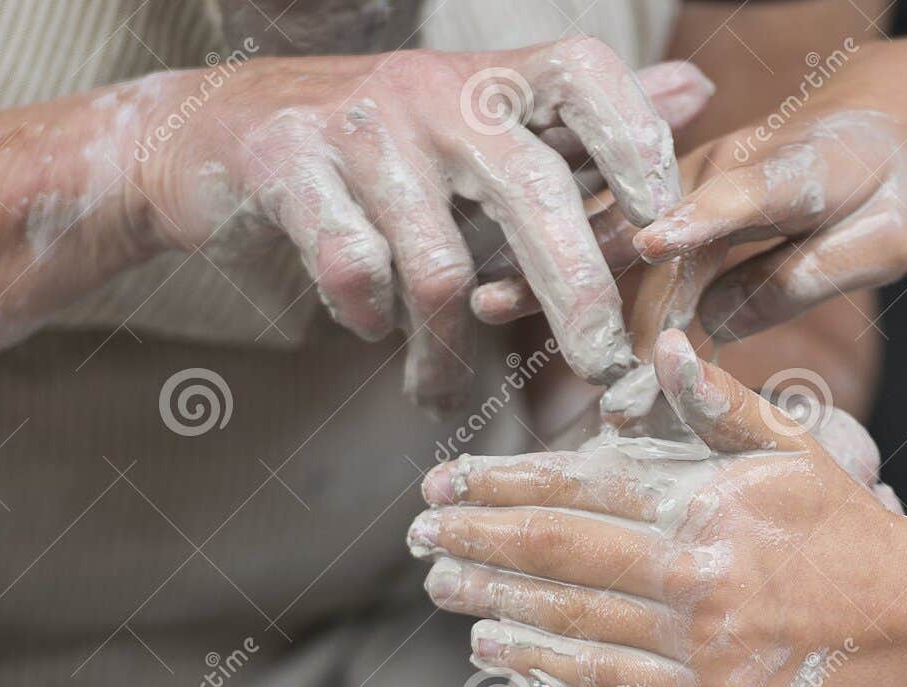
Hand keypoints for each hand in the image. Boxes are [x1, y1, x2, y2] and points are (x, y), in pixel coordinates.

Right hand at [129, 39, 709, 408]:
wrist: (211, 132)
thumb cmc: (376, 145)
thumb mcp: (481, 122)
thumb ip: (584, 122)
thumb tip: (695, 93)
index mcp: (490, 78)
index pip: (585, 76)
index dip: (637, 145)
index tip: (669, 232)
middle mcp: (432, 90)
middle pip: (532, 192)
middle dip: (580, 296)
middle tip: (609, 371)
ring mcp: (358, 126)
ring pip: (440, 265)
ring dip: (451, 350)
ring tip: (445, 390)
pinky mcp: (288, 166)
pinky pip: (354, 270)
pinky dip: (370, 319)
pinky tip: (372, 331)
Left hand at [406, 330, 906, 686]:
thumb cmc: (847, 529)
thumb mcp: (793, 449)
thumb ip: (719, 404)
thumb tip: (663, 349)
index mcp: (703, 504)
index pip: (577, 489)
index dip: (500, 486)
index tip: (446, 483)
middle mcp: (690, 572)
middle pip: (554, 552)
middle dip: (475, 540)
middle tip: (417, 533)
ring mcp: (695, 642)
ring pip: (566, 616)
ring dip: (490, 599)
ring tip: (438, 584)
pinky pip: (603, 680)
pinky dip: (539, 662)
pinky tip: (490, 647)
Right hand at [471, 37, 906, 347]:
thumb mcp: (894, 236)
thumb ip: (813, 274)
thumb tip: (726, 323)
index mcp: (801, 169)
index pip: (741, 196)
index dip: (697, 222)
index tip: (649, 245)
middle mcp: (734, 166)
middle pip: (652, 220)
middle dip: (591, 272)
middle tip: (519, 314)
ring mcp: (702, 174)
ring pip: (621, 223)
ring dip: (557, 267)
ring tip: (484, 302)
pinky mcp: (689, 188)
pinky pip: (624, 225)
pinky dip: (574, 261)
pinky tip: (508, 286)